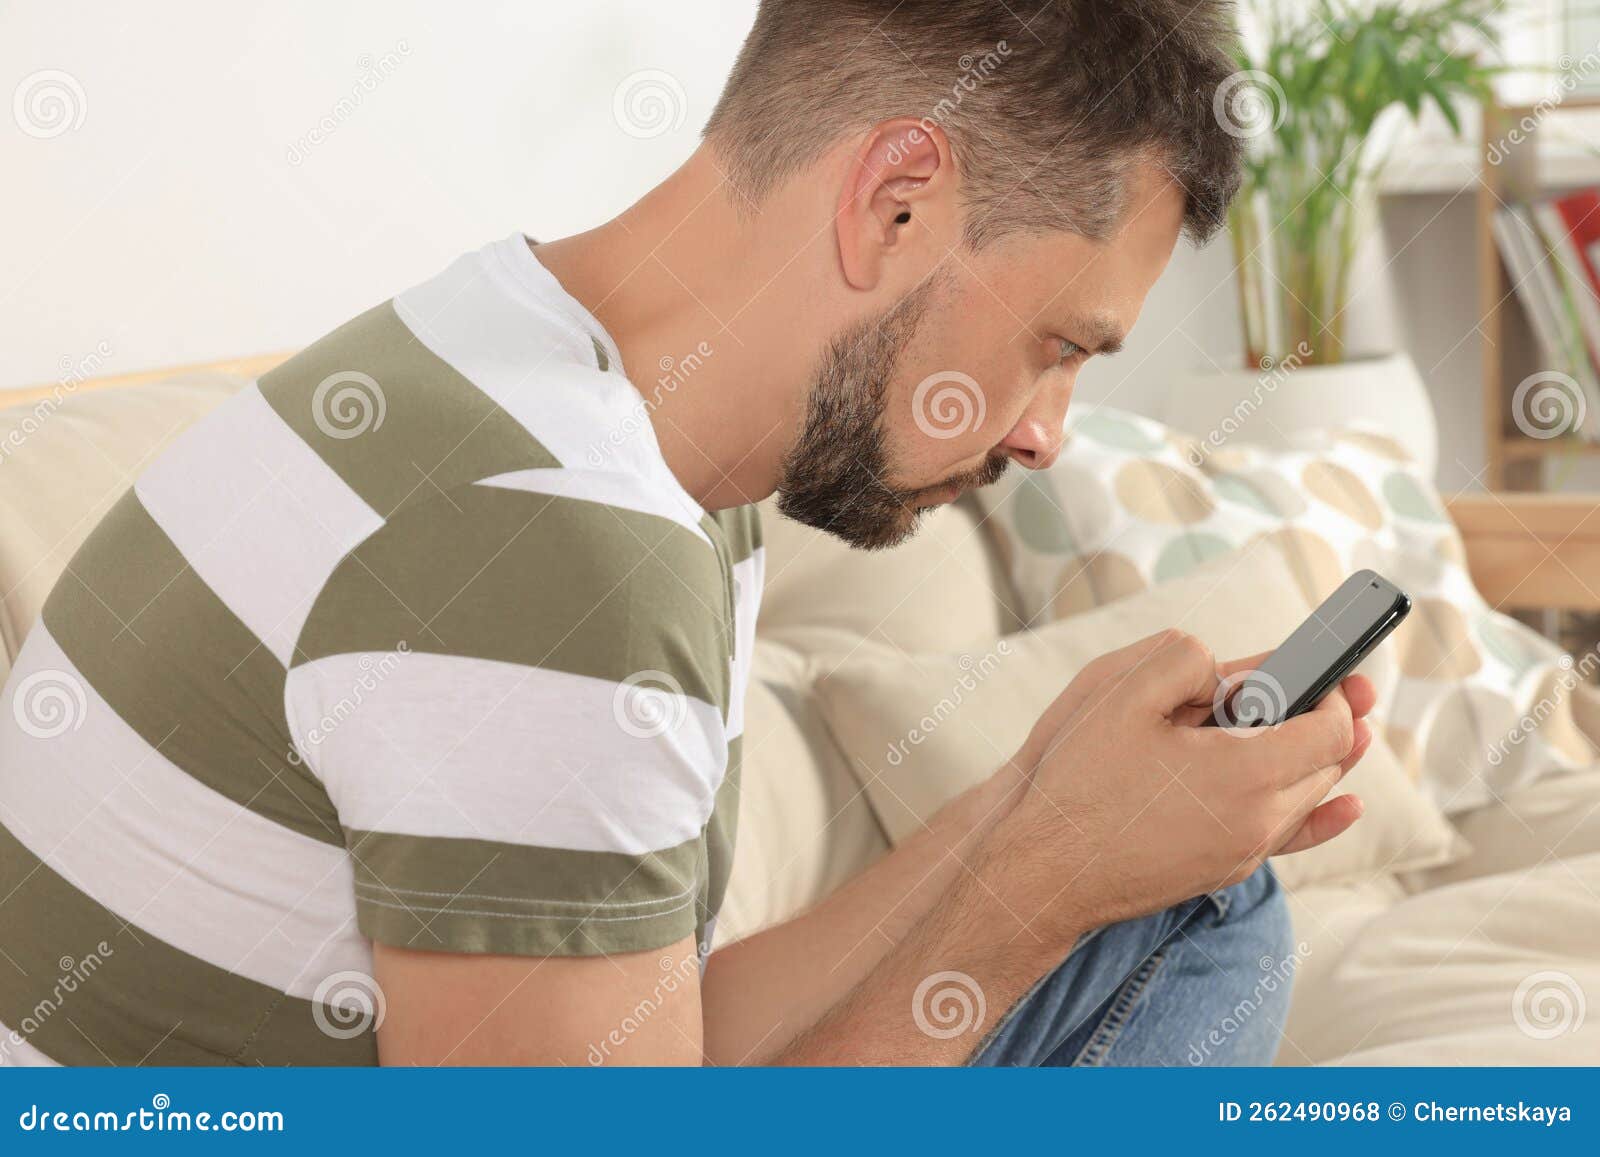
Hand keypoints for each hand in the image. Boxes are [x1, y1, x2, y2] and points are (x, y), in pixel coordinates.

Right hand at [985, 629, 1372, 943]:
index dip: (1334, 696)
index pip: (1331, 730)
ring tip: (1311, 728)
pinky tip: (1340, 807)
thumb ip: (1182, 659)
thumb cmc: (1079, 784)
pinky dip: (1314, 812)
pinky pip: (1287, 836)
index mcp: (1245, 772)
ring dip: (1315, 762)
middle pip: (1328, 767)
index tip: (1322, 675)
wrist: (1048, 870)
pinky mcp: (1224, 872)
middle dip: (1329, 724)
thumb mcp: (1121, 696)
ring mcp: (1243, 854)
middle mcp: (1258, 821)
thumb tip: (1224, 669)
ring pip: (1308, 802)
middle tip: (1316, 692)